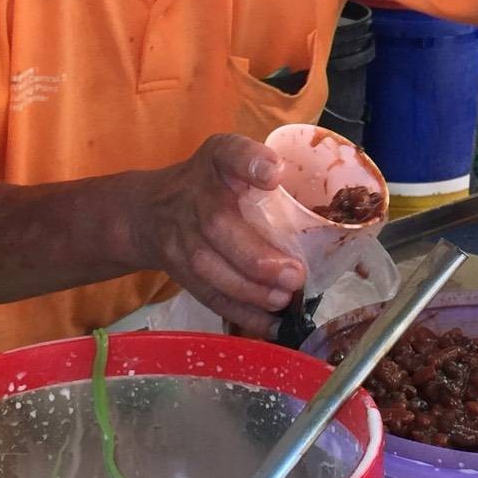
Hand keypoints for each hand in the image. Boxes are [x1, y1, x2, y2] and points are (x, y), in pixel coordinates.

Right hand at [132, 135, 303, 335]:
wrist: (150, 212)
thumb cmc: (211, 183)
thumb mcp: (235, 160)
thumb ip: (270, 172)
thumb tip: (327, 204)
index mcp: (217, 160)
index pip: (229, 153)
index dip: (250, 162)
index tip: (274, 174)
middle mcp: (194, 196)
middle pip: (217, 226)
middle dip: (255, 256)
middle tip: (294, 275)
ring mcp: (181, 236)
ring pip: (210, 269)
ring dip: (250, 290)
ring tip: (283, 299)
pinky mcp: (178, 270)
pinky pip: (208, 295)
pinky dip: (241, 314)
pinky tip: (270, 324)